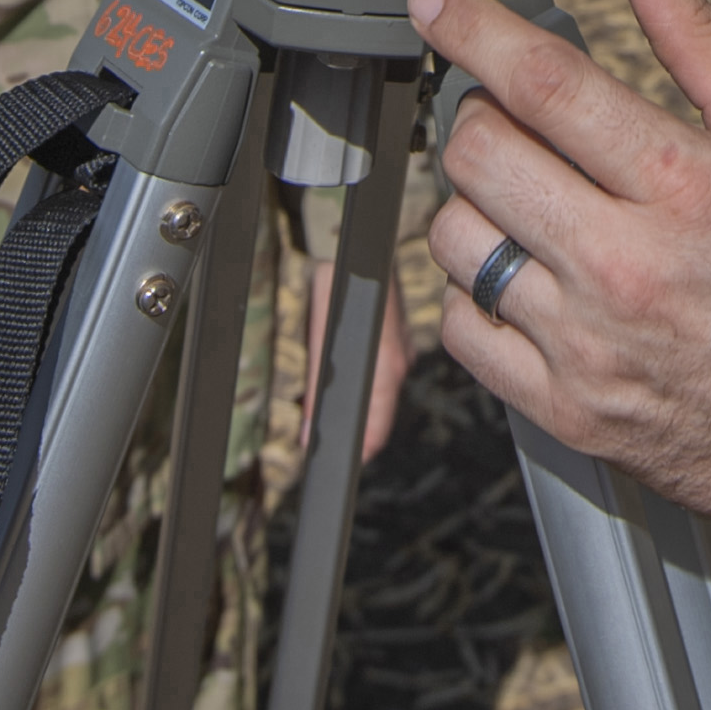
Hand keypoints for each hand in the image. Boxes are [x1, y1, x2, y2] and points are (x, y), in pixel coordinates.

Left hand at [304, 252, 411, 464]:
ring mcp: (401, 349)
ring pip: (381, 393)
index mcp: (385, 370)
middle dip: (355, 432)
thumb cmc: (334, 289)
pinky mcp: (397, 337)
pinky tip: (346, 374)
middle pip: (379, 415)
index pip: (377, 432)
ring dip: (360, 407)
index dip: (357, 454)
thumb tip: (309, 432)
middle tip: (324, 438)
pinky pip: (384, 371)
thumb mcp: (318, 343)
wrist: (350, 246)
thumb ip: (316, 390)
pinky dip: (366, 382)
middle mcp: (399, 363)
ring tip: (328, 409)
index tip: (337, 464)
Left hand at [415, 0, 710, 578]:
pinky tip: (530, 281)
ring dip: (475, 207)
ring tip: (532, 207)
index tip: (435, 1)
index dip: (474, 28)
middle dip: (479, 119)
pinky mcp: (567, 411)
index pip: (546, 83)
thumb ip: (698, 41)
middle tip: (514, 124)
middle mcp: (630, 263)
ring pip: (456, 239)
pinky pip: (463, 329)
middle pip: (479, 156)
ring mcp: (590, 344)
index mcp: (688, 182)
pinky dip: (478, 294)